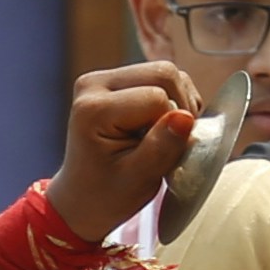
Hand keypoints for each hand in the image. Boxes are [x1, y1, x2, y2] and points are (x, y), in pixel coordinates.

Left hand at [51, 61, 205, 235]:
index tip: (163, 154)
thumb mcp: (138, 180)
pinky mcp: (115, 80)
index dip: (172, 127)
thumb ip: (162, 147)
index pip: (157, 99)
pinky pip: (161, 77)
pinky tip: (159, 126)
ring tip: (162, 136)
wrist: (83, 197)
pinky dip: (173, 101)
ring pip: (167, 72)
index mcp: (93, 109)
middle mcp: (93, 84)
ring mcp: (103, 78)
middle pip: (164, 74)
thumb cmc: (107, 194)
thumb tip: (186, 118)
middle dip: (180, 108)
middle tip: (170, 142)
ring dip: (179, 104)